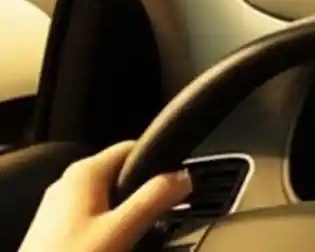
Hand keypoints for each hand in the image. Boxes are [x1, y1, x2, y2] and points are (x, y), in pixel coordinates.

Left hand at [19, 141, 191, 251]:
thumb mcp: (121, 229)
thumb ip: (154, 199)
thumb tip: (182, 176)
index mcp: (84, 173)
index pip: (131, 148)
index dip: (159, 161)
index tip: (179, 179)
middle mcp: (68, 184)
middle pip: (121, 174)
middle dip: (145, 191)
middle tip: (166, 213)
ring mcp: (59, 207)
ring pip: (108, 197)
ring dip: (129, 212)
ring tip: (144, 233)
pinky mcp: (56, 229)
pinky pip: (94, 217)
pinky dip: (111, 226)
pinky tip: (118, 244)